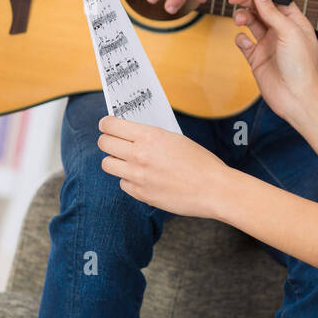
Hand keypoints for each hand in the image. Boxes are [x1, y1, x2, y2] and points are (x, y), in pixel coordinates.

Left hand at [97, 114, 228, 217]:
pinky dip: (129, 180)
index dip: (106, 124)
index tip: (107, 125)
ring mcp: (137, 176)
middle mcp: (139, 155)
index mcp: (149, 136)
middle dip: (107, 141)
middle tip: (114, 142)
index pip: (111, 125)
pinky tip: (144, 178)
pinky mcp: (140, 194)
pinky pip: (122, 183)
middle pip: (104, 144)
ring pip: (107, 164)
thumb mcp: (175, 139)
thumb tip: (132, 134)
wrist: (213, 189)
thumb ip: (150, 136)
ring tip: (128, 161)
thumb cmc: (200, 163)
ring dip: (115, 161)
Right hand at [227, 0, 317, 121]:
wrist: (296, 98)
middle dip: (248, 0)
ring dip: (243, 17)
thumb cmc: (302, 67)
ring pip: (251, 22)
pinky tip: (244, 42)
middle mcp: (281, 31)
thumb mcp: (289, 33)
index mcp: (295, 22)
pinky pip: (244, 42)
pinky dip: (241, 39)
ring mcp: (268, 44)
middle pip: (261, 8)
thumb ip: (272, 11)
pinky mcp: (257, 58)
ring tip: (239, 19)